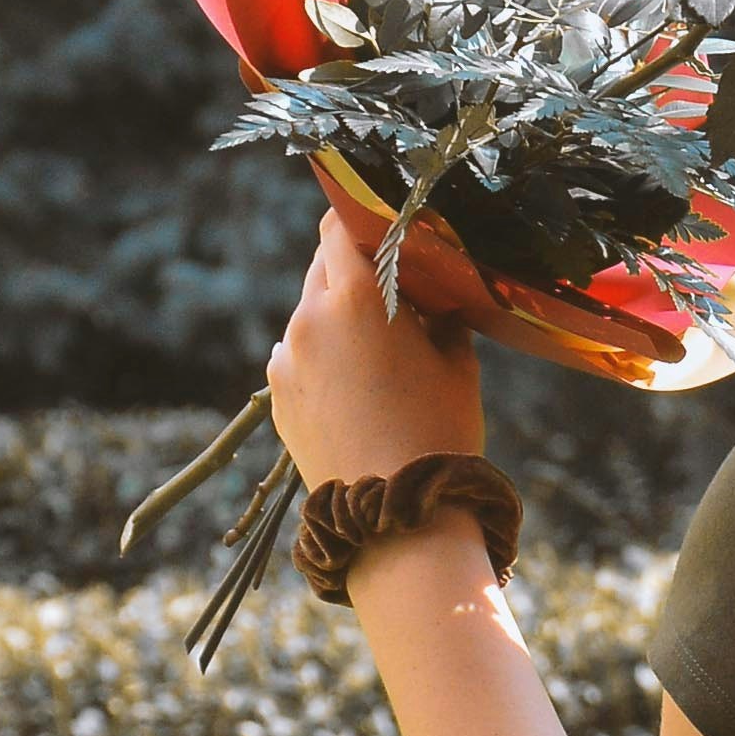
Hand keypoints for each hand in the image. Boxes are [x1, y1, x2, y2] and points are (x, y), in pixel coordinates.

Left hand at [267, 212, 485, 488]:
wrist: (397, 517)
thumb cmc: (440, 432)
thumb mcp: (457, 361)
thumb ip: (438, 314)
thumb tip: (433, 294)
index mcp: (354, 296)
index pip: (340, 225)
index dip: (363, 218)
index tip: (384, 224)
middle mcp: (309, 319)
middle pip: (321, 265)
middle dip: (353, 267)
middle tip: (392, 286)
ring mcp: (286, 360)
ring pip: (309, 312)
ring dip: (336, 314)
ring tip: (376, 349)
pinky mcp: (277, 397)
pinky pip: (298, 355)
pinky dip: (321, 355)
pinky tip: (355, 386)